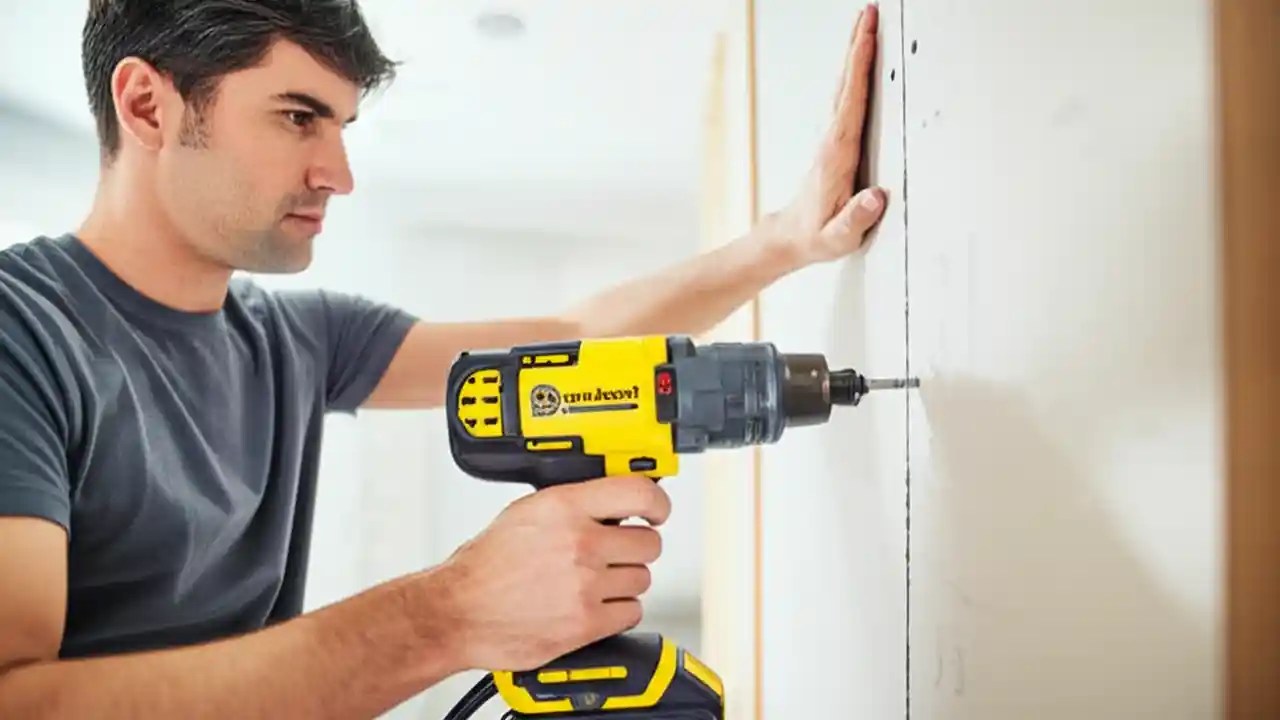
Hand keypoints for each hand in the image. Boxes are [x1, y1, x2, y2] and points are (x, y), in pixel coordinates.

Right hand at [431, 475, 670, 671]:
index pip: (639, 494)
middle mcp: (580, 543)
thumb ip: (573, 505)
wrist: (459, 611)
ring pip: (641, 579)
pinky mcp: (586, 623)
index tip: (657, 511)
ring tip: (594, 582)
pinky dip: (618, 611)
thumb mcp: (527, 513)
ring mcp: (585, 585)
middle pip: (648, 543)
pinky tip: (594, 605)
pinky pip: (632, 612)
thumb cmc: (486, 566)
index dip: (657, 503)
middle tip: (616, 553)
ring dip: (624, 581)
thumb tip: (611, 502)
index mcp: (564, 508)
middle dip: (635, 548)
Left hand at [759, 2, 885, 267]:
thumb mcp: (838, 237)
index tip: (868, 34)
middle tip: (869, 11)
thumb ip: (857, 218)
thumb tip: (876, 196)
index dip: (860, 65)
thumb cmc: (815, 236)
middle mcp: (832, 139)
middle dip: (858, 45)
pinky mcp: (835, 142)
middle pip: (846, 82)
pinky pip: (847, 99)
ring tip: (867, 26)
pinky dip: (855, 75)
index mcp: (837, 153)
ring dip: (855, 55)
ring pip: (845, 87)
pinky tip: (860, 65)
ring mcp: (832, 138)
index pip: (852, 100)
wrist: (789, 238)